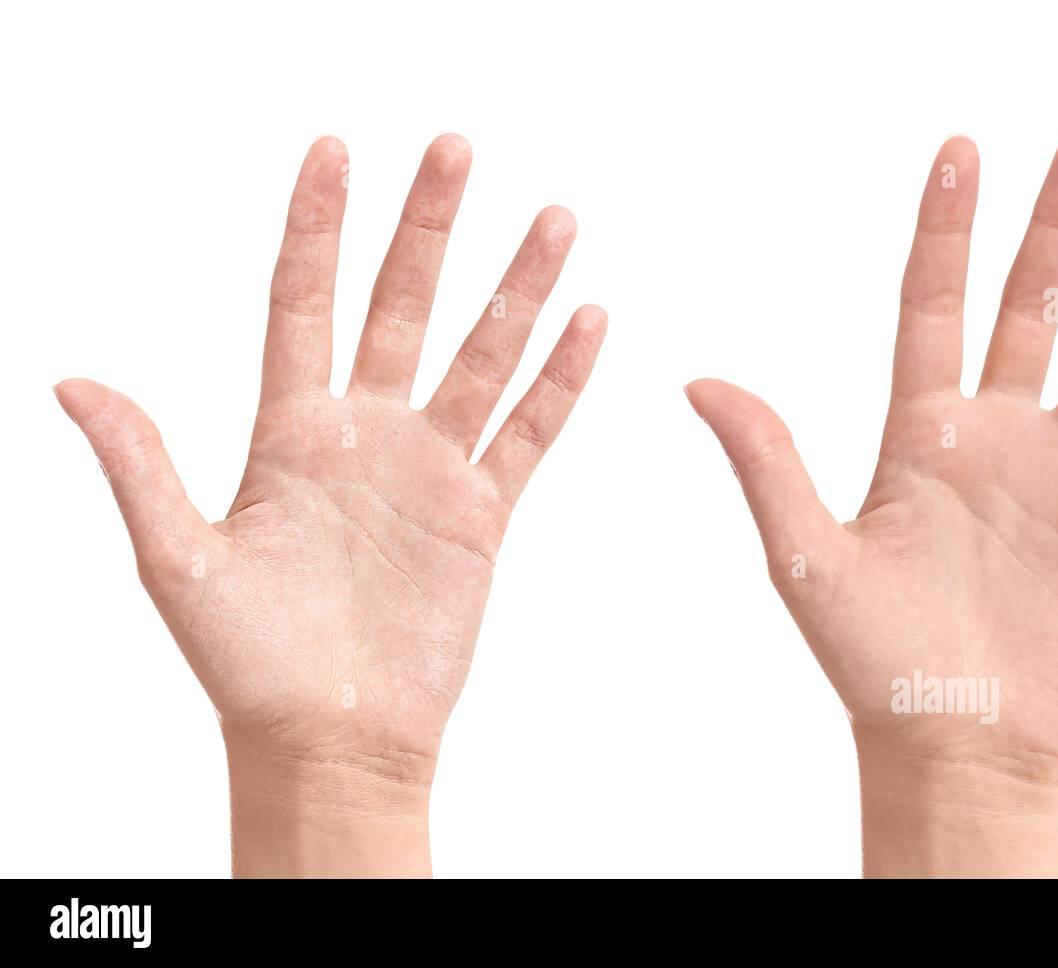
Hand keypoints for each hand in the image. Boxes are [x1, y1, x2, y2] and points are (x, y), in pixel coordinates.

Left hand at [56, 135, 606, 875]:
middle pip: (401, 305)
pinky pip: (529, 431)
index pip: (304, 302)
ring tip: (554, 218)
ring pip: (481, 356)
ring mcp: (430, 468)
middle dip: (429, 227)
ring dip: (516, 288)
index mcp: (289, 431)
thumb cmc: (248, 662)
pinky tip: (586, 321)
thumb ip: (141, 466)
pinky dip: (560, 378)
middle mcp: (365, 434)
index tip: (335, 151)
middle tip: (456, 147)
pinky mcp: (481, 511)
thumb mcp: (179, 561)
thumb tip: (73, 382)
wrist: (332, 737)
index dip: (318, 226)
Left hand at [686, 135, 1057, 876]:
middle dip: (1054, 228)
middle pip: (1028, 307)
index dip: (947, 230)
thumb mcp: (806, 552)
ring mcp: (1055, 469)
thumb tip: (696, 379)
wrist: (952, 736)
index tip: (961, 154)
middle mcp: (989, 436)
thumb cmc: (871, 658)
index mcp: (917, 433)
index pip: (932, 304)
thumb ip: (766, 459)